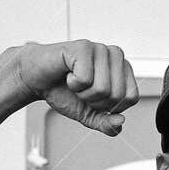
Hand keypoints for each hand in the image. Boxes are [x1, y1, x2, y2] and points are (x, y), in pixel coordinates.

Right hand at [16, 41, 138, 135]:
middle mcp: (116, 55)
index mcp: (123, 69)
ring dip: (83, 93)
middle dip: (95, 101)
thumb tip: (120, 122)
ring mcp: (100, 48)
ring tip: (74, 81)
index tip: (94, 97)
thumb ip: (106, 123)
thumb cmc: (63, 91)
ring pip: (103, 89)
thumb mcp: (89, 114)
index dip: (110, 106)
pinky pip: (86, 79)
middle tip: (81, 89)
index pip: (132, 98)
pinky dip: (73, 84)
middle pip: (118, 95)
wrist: (36, 79)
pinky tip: (67, 73)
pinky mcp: (83, 46)